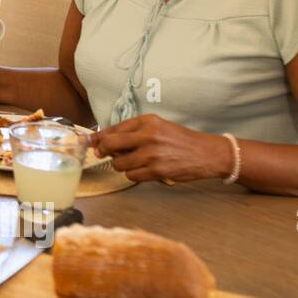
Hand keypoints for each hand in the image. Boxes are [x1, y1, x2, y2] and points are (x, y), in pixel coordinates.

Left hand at [89, 114, 233, 183]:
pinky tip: (142, 170)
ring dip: (121, 165)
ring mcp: (152, 154)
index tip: (91, 142)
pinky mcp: (157, 170)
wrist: (206, 153)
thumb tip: (106, 139)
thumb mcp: (157, 126)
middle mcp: (148, 136)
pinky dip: (133, 175)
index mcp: (147, 121)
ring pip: (119, 163)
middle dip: (103, 151)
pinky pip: (132, 176)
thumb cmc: (179, 140)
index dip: (99, 137)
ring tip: (132, 162)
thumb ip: (134, 131)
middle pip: (111, 144)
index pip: (114, 129)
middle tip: (102, 154)